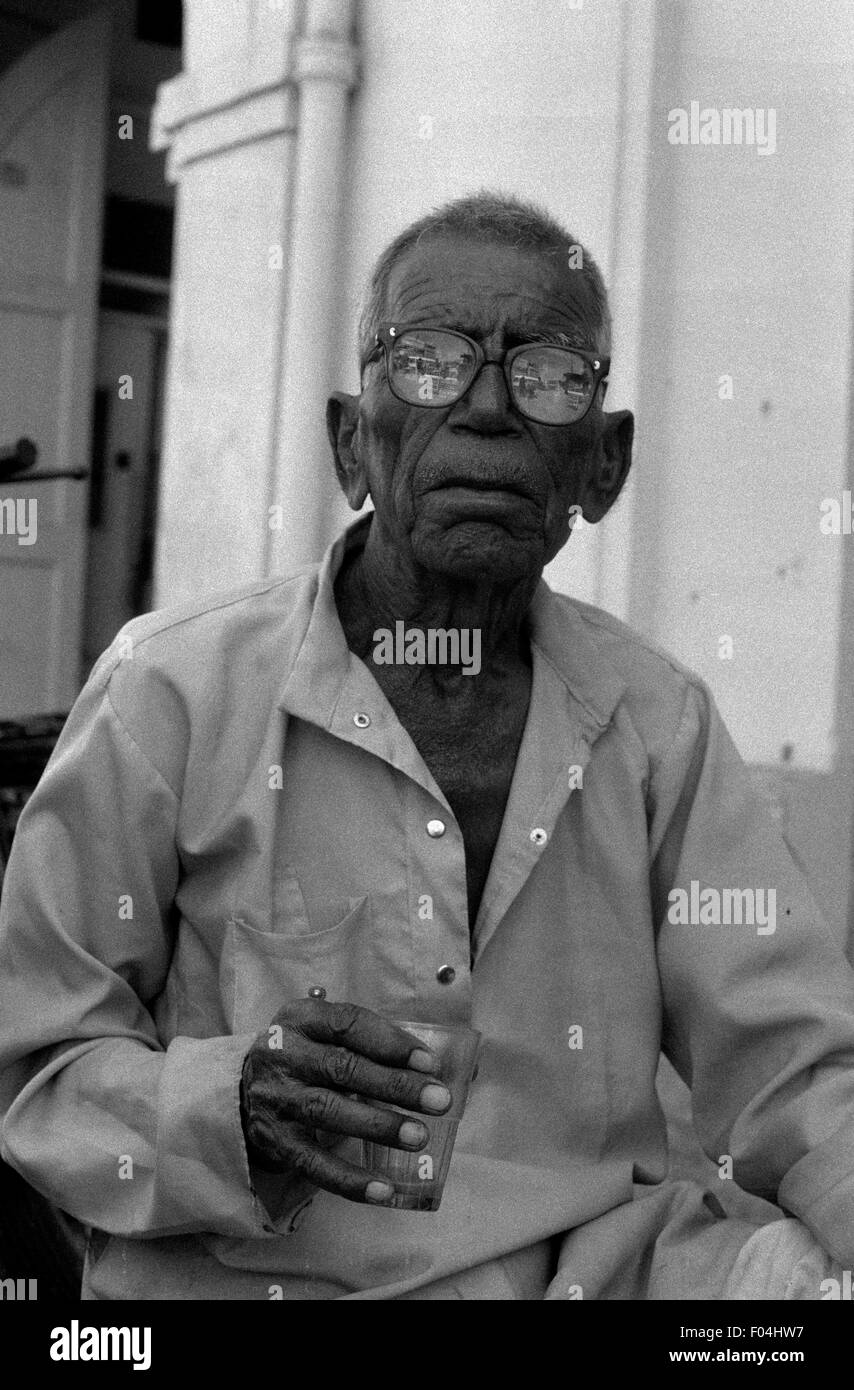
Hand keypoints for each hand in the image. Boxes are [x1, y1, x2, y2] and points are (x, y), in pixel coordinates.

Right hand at [239, 998, 450, 1205]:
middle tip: (438, 1101)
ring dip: (378, 1126)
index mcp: (301, 1018)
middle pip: (343, 1068)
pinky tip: (383, 1190)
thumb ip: (368, 1040)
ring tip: (418, 1137)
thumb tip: (430, 1068)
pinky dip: (349, 1180)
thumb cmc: (307, 1054)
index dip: (390, 1042)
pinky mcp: (274, 1140)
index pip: (348, 1023)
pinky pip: (313, 1163)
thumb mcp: (325, 1030)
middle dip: (395, 1085)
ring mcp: (277, 1098)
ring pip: (328, 1111)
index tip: (429, 1062)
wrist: (246, 1087)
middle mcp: (283, 1054)